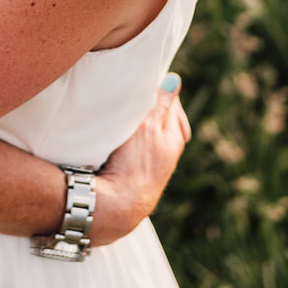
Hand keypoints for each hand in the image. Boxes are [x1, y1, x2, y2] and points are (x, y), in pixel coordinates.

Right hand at [89, 74, 190, 246]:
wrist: (116, 206)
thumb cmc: (135, 164)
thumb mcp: (148, 127)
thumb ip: (161, 103)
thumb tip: (174, 80)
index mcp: (174, 138)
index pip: (170, 103)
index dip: (156, 91)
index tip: (141, 86)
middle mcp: (166, 153)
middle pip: (157, 118)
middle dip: (145, 108)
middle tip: (129, 101)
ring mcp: (149, 166)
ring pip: (143, 134)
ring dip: (133, 124)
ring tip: (119, 119)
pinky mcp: (132, 174)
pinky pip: (131, 149)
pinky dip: (124, 140)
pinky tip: (112, 140)